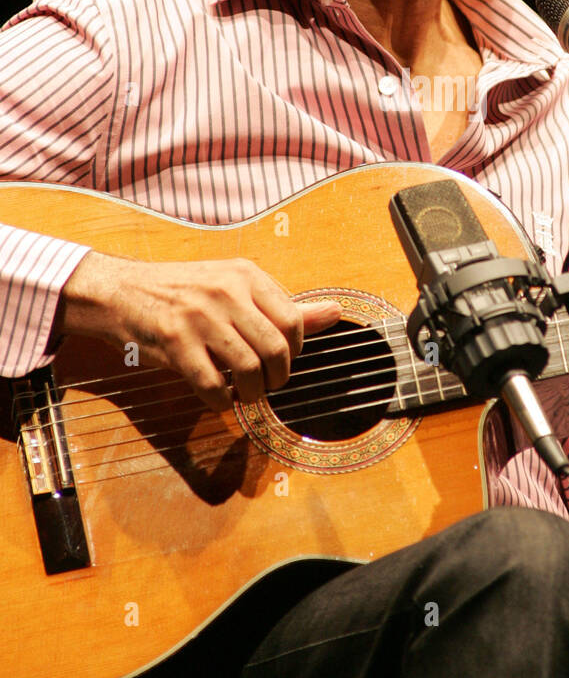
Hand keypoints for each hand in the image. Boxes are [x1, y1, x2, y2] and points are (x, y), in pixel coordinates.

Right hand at [54, 251, 341, 410]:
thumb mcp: (236, 286)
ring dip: (251, 394)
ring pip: (249, 370)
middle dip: (278, 379)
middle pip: (277, 350)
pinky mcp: (176, 343)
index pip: (295, 322)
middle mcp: (227, 292)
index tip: (280, 361)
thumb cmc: (186, 292)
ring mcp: (200, 317)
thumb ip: (285, 305)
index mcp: (247, 275)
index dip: (295, 352)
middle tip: (266, 385)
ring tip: (243, 393)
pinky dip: (220, 402)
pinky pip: (212, 387)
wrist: (124, 292)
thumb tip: (335, 314)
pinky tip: (217, 397)